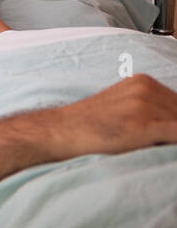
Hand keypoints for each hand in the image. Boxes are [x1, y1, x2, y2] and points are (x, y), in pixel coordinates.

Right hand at [44, 74, 176, 161]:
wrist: (62, 131)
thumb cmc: (92, 124)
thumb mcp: (123, 105)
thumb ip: (151, 106)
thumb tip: (172, 123)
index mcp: (142, 81)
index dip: (174, 119)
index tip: (165, 131)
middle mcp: (145, 88)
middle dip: (174, 128)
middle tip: (158, 138)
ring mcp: (143, 105)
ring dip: (172, 137)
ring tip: (154, 143)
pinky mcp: (141, 126)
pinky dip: (174, 143)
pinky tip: (161, 146)